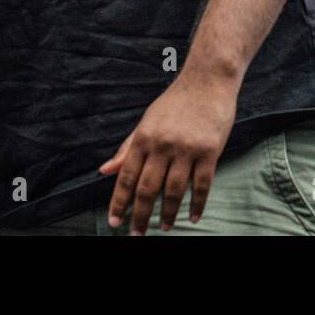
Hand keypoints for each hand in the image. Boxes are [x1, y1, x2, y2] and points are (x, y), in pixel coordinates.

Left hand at [99, 70, 237, 233]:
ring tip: (163, 227)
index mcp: (144, 138)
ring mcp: (187, 148)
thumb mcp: (146, 122)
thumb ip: (127, 148)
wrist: (208, 80)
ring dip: (167, 213)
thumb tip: (104, 171)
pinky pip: (202, 184)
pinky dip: (197, 203)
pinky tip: (193, 216)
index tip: (115, 223)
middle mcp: (163, 145)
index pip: (126, 177)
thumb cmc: (176, 102)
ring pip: (174, 190)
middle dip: (140, 215)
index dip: (118, 202)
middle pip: (147, 189)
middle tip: (136, 234)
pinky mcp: (210, 150)